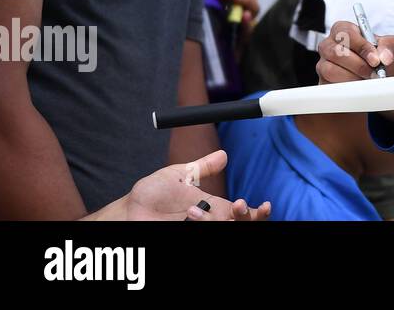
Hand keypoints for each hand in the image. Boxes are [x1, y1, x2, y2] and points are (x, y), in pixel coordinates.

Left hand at [95, 150, 270, 220]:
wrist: (129, 210)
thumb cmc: (153, 192)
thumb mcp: (181, 174)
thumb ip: (202, 168)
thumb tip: (223, 155)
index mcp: (216, 208)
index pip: (244, 214)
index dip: (258, 212)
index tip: (264, 204)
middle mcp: (211, 222)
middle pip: (240, 225)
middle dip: (244, 217)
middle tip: (236, 205)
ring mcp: (198, 230)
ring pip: (222, 231)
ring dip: (213, 222)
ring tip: (193, 211)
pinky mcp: (186, 238)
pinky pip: (203, 237)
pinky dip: (203, 226)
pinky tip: (189, 219)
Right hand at [316, 20, 393, 80]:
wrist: (381, 80)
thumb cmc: (383, 59)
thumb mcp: (393, 48)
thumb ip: (391, 46)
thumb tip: (384, 56)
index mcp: (343, 30)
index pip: (346, 33)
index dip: (361, 47)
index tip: (376, 60)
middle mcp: (330, 45)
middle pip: (336, 52)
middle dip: (359, 65)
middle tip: (374, 73)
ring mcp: (324, 64)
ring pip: (331, 70)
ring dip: (353, 77)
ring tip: (367, 80)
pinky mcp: (323, 81)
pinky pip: (329, 85)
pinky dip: (346, 88)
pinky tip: (358, 87)